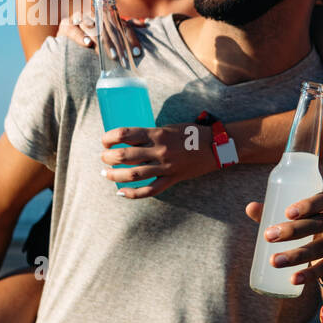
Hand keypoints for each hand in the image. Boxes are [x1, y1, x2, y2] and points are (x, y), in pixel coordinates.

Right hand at [56, 14, 145, 54]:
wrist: (67, 32)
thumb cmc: (92, 33)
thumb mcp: (109, 29)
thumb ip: (126, 26)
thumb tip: (145, 25)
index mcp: (105, 12)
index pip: (122, 25)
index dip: (131, 38)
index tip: (137, 53)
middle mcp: (93, 12)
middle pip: (109, 29)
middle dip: (118, 45)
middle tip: (125, 60)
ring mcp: (79, 17)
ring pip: (94, 29)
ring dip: (103, 44)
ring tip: (112, 56)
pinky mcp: (66, 25)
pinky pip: (73, 30)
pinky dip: (81, 37)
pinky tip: (88, 44)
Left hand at [100, 124, 215, 197]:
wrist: (217, 146)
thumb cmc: (193, 134)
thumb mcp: (169, 127)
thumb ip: (150, 134)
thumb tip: (128, 140)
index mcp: (158, 133)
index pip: (124, 134)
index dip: (109, 138)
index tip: (105, 141)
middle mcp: (160, 150)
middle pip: (124, 156)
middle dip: (108, 157)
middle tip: (104, 157)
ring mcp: (166, 166)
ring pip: (133, 174)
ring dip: (115, 175)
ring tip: (106, 173)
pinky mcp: (173, 178)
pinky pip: (150, 190)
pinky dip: (133, 194)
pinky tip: (121, 192)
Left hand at [245, 190, 322, 287]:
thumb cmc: (314, 222)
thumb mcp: (304, 214)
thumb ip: (278, 210)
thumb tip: (250, 208)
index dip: (307, 206)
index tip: (286, 213)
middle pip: (320, 224)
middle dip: (293, 231)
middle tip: (269, 236)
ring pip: (322, 248)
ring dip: (297, 256)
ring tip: (274, 261)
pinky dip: (309, 274)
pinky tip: (293, 279)